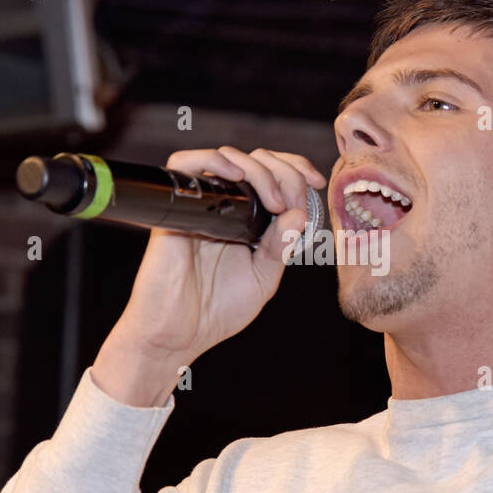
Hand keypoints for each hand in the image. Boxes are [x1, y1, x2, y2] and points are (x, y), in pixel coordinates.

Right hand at [93, 146, 326, 402]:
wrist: (177, 335)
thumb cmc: (215, 312)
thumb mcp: (262, 279)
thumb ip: (281, 247)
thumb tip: (300, 215)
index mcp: (248, 220)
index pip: (272, 174)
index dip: (295, 168)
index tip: (315, 181)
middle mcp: (225, 207)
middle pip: (255, 159)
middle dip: (284, 170)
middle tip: (291, 201)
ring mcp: (201, 205)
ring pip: (227, 157)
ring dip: (259, 169)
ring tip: (274, 200)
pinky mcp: (177, 210)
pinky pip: (185, 164)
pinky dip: (214, 160)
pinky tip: (238, 177)